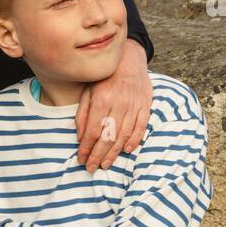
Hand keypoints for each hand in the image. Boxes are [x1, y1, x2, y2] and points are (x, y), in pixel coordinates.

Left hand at [75, 39, 151, 172]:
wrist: (130, 58)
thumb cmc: (105, 77)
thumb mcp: (88, 91)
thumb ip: (83, 113)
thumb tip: (80, 136)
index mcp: (102, 100)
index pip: (93, 130)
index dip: (86, 147)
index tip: (81, 159)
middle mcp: (119, 104)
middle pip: (108, 136)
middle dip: (98, 154)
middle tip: (91, 168)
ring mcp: (134, 105)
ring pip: (124, 134)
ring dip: (114, 152)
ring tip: (105, 164)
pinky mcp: (145, 105)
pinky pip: (141, 126)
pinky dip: (135, 140)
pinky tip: (127, 151)